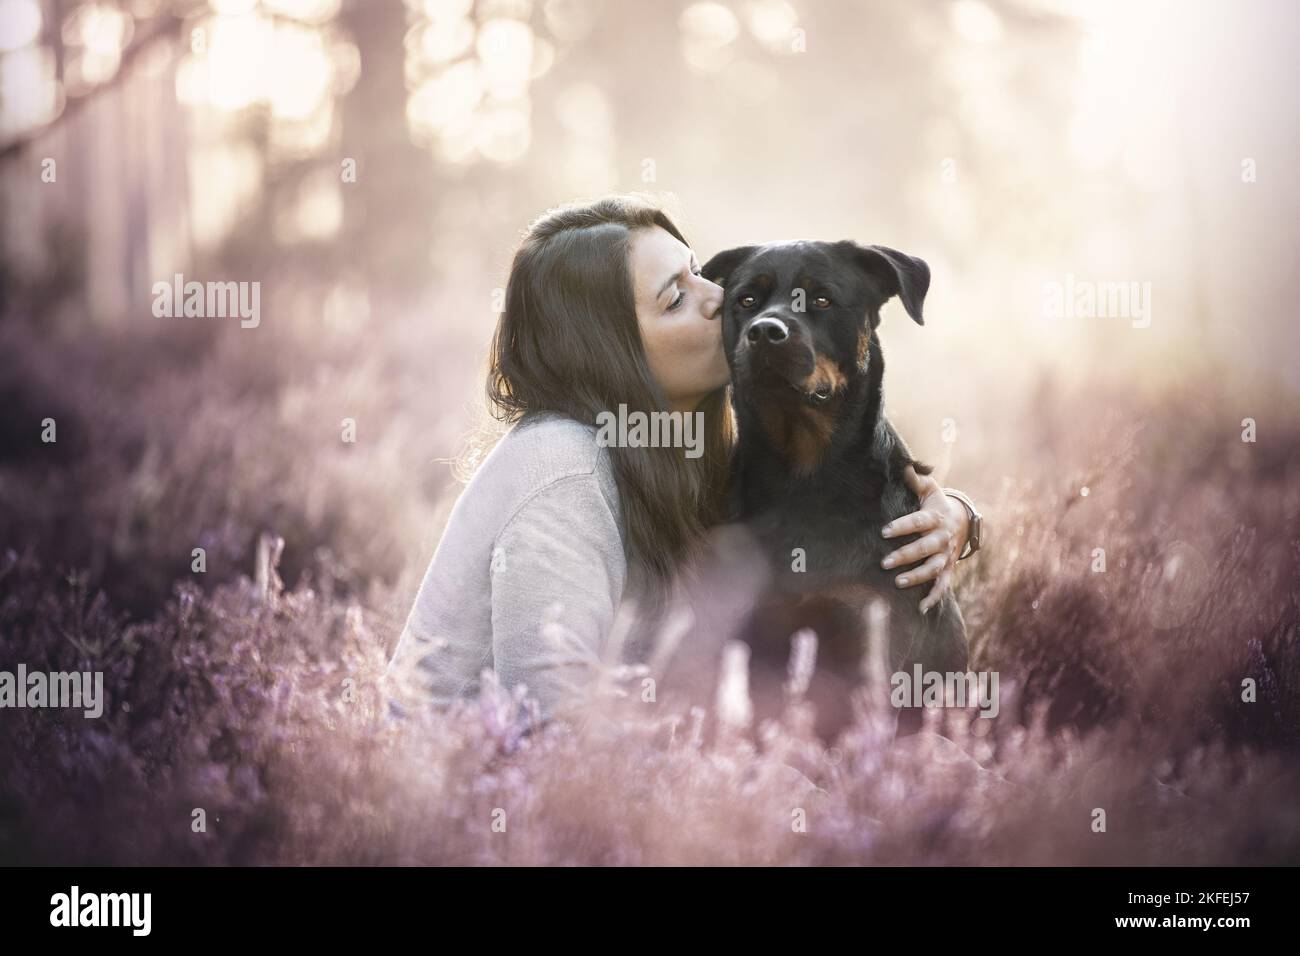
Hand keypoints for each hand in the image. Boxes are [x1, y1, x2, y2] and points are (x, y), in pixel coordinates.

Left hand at [880, 466, 970, 613]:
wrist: (964, 520)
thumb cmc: (938, 503)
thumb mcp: (930, 489)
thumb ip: (915, 480)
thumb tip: (902, 465)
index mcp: (936, 518)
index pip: (918, 522)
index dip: (903, 526)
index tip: (884, 530)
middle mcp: (942, 538)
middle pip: (924, 549)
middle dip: (905, 556)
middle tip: (884, 562)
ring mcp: (946, 555)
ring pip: (933, 568)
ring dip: (917, 577)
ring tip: (897, 582)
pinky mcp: (948, 568)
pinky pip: (943, 585)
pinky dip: (934, 597)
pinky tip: (921, 608)